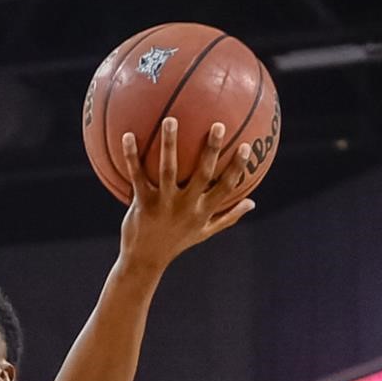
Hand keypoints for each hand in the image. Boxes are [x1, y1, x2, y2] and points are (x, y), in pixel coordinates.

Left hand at [118, 118, 255, 271]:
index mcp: (203, 212)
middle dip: (212, 150)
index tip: (246, 147)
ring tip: (171, 120)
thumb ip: (228, 216)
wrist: (145, 261)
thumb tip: (252, 202)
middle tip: (218, 125)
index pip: (226, 188)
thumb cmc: (177, 242)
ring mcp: (163, 204)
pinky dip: (132, 156)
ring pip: (168, 170)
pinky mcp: (142, 204)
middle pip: (202, 174)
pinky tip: (129, 135)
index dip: (237, 168)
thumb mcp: (205, 232)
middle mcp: (186, 206)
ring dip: (169, 145)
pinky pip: (137, 176)